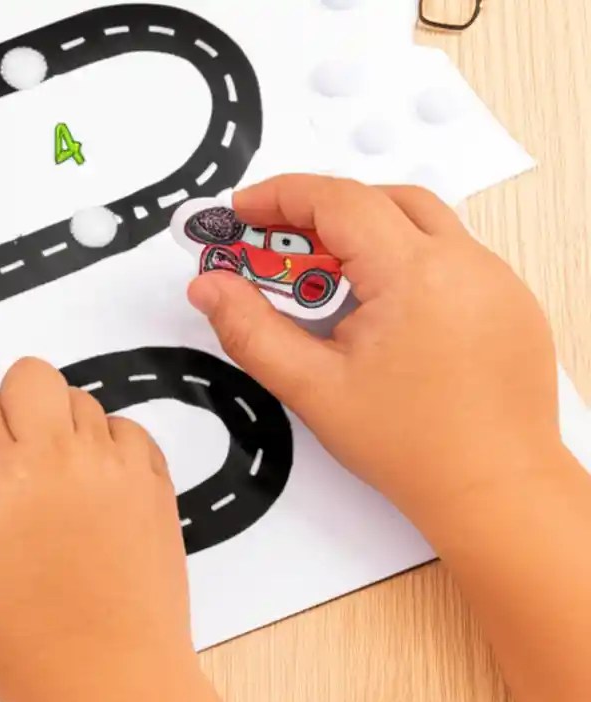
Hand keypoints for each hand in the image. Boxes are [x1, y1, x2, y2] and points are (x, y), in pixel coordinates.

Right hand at [0, 359, 226, 701]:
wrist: (113, 681)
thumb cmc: (27, 646)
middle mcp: (45, 467)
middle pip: (15, 381)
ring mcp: (104, 465)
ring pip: (68, 394)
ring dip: (49, 425)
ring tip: (47, 481)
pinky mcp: (148, 476)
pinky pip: (118, 422)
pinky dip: (98, 444)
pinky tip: (87, 489)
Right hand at [187, 175, 566, 513]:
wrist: (495, 491)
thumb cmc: (415, 447)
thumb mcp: (312, 387)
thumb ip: (249, 329)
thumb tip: (209, 287)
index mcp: (414, 274)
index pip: (338, 200)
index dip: (280, 196)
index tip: (242, 211)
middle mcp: (464, 263)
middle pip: (378, 200)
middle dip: (316, 211)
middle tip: (269, 244)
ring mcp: (494, 280)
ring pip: (419, 221)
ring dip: (363, 232)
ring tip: (320, 275)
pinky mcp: (508, 301)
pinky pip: (450, 253)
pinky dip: (403, 258)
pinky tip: (373, 304)